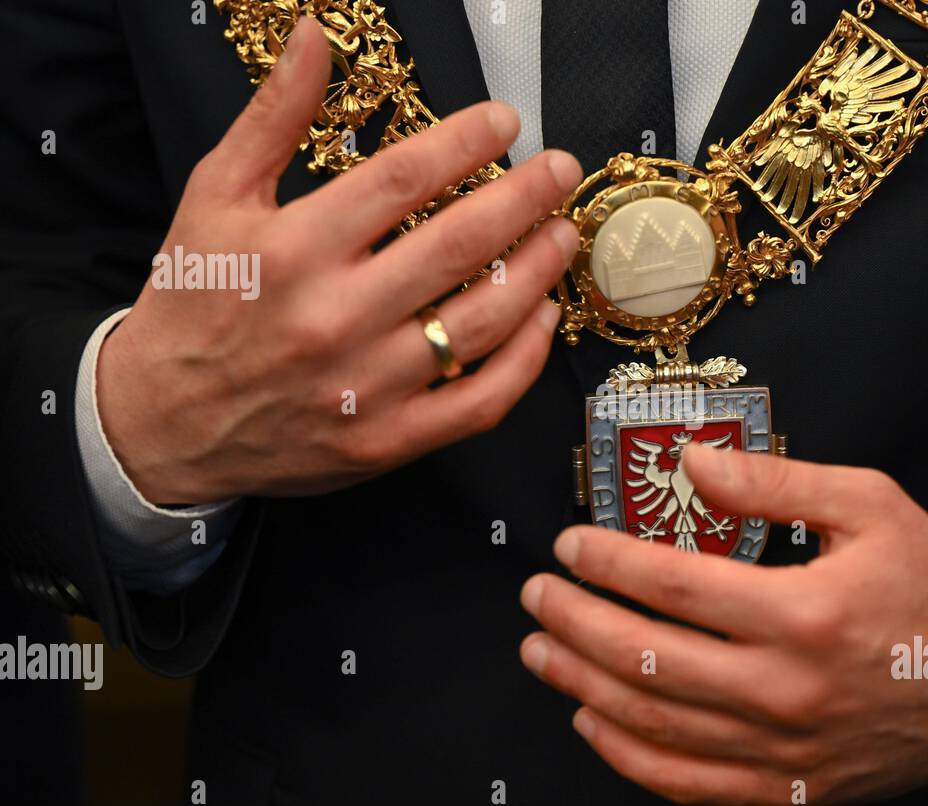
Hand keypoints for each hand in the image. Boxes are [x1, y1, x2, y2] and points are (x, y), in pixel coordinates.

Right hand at [97, 20, 581, 504]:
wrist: (162, 421)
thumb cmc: (195, 302)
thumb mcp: (216, 198)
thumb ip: (271, 117)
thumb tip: (313, 38)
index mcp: (294, 250)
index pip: (403, 180)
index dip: (465, 143)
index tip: (505, 122)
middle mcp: (335, 317)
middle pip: (458, 245)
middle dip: (524, 199)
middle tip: (559, 171)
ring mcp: (366, 386)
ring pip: (480, 322)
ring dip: (536, 273)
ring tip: (562, 236)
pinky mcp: (387, 440)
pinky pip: (479, 400)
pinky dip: (523, 359)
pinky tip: (541, 318)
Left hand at [519, 445, 927, 805]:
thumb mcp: (870, 505)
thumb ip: (775, 482)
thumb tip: (694, 462)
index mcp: (805, 614)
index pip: (674, 587)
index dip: (608, 562)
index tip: (572, 544)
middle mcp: (786, 689)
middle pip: (647, 659)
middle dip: (575, 623)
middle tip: (538, 595)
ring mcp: (783, 747)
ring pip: (654, 724)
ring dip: (582, 685)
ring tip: (542, 652)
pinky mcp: (786, 785)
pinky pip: (688, 783)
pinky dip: (629, 756)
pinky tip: (594, 720)